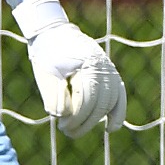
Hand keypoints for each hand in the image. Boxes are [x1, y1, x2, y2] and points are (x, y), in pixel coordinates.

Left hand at [9, 0, 125, 136]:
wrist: (54, 33)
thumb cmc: (47, 53)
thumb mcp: (45, 73)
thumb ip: (53, 94)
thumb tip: (63, 116)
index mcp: (89, 63)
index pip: (88, 98)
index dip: (77, 116)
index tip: (62, 125)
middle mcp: (104, 66)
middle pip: (101, 102)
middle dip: (85, 121)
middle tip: (66, 131)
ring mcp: (110, 70)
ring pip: (112, 101)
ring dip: (98, 120)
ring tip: (78, 131)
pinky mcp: (109, 74)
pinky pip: (119, 95)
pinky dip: (117, 112)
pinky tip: (111, 128)